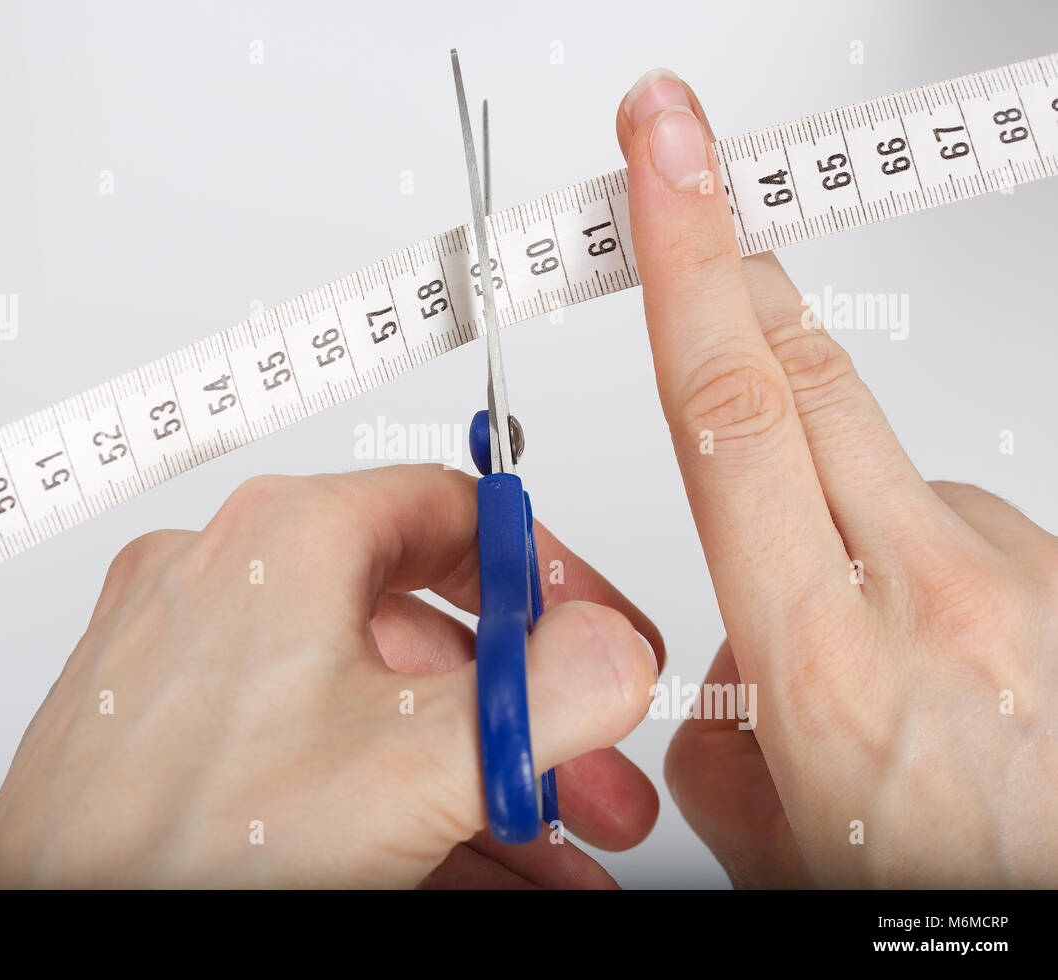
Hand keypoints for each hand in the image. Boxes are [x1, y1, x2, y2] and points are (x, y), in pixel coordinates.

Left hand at [0, 465, 660, 887]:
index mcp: (284, 538)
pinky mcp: (164, 729)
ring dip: (468, 773)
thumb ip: (544, 695)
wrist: (58, 930)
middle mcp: (226, 579)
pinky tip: (457, 862)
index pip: (452, 514)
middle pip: (421, 627)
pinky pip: (307, 744)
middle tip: (583, 779)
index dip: (547, 581)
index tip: (594, 639)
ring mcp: (187, 657)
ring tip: (539, 850)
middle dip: (521, 716)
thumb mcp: (414, 767)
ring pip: (370, 701)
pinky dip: (388, 794)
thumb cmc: (182, 850)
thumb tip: (611, 651)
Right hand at [616, 70, 1057, 886]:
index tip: (669, 160)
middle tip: (690, 194)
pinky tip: (938, 656)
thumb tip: (731, 666)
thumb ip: (726, 727)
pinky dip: (920, 566)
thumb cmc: (933, 890)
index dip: (690, 266)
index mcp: (824, 662)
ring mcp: (1020, 580)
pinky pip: (962, 529)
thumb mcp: (770, 834)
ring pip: (885, 473)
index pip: (732, 413)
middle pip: (808, 376)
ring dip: (833, 506)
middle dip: (732, 272)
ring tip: (860, 638)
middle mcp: (934, 597)